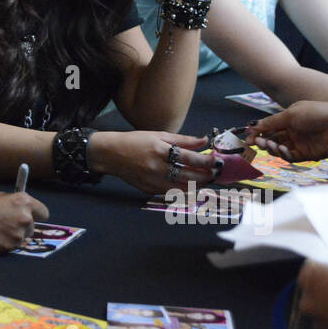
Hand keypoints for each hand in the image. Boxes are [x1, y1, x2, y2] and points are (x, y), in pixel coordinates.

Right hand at [0, 191, 49, 253]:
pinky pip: (12, 246)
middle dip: (23, 225)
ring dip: (13, 235)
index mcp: (23, 202)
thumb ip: (15, 204)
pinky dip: (5, 242)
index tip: (32, 216)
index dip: (37, 214)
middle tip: (8, 223)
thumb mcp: (0, 197)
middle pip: (33, 226)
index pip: (43, 212)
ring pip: (22, 237)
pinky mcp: (9, 247)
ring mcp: (17, 235)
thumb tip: (24, 211)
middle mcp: (25, 218)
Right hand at [93, 131, 215, 194]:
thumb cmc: (135, 141)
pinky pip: (172, 194)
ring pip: (183, 189)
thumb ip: (183, 140)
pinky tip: (192, 186)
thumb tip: (204, 141)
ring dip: (198, 186)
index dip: (206, 161)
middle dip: (206, 175)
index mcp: (160, 150)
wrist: (111, 154)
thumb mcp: (158, 135)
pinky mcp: (149, 190)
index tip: (217, 161)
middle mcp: (157, 168)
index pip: (190, 158)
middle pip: (189, 176)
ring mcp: (153, 181)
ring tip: (207, 181)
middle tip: (216, 172)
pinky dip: (185, 191)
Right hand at [250, 101, 327, 160]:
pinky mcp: (307, 154)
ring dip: (272, 148)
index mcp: (290, 119)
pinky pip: (291, 157)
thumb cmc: (316, 113)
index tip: (248, 138)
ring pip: (280, 149)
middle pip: (273, 139)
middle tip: (255, 142)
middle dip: (263, 141)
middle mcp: (294, 132)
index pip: (270, 127)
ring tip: (269, 145)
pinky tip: (282, 149)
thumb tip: (253, 126)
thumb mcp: (290, 114)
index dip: (258, 132)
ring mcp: (300, 143)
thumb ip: (271, 123)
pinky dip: (284, 155)